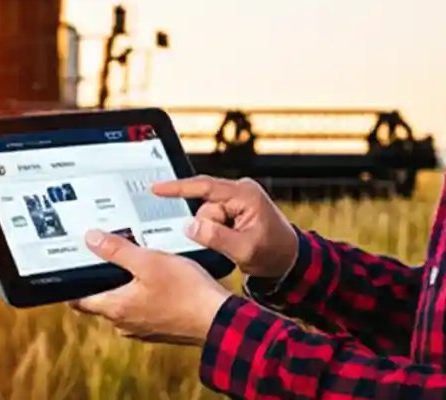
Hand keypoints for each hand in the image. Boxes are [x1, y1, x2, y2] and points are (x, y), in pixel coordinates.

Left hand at [69, 229, 231, 345]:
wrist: (218, 318)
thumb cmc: (185, 291)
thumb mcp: (148, 261)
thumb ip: (117, 250)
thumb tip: (90, 239)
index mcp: (116, 308)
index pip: (79, 300)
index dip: (73, 284)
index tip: (74, 267)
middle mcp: (124, 323)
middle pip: (101, 301)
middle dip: (102, 281)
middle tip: (108, 257)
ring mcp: (142, 328)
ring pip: (123, 306)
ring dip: (125, 288)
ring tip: (136, 264)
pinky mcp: (159, 328)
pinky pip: (143, 310)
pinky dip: (144, 296)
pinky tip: (158, 281)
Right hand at [152, 176, 298, 280]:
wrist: (289, 259)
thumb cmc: (273, 253)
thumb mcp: (245, 249)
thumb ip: (216, 237)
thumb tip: (189, 226)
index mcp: (245, 194)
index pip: (205, 186)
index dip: (178, 187)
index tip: (156, 188)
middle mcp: (240, 191)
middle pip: (204, 206)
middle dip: (209, 228)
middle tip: (229, 244)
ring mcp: (237, 198)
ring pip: (206, 215)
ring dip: (213, 232)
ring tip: (235, 243)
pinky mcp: (234, 207)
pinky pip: (213, 218)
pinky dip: (215, 230)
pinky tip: (229, 240)